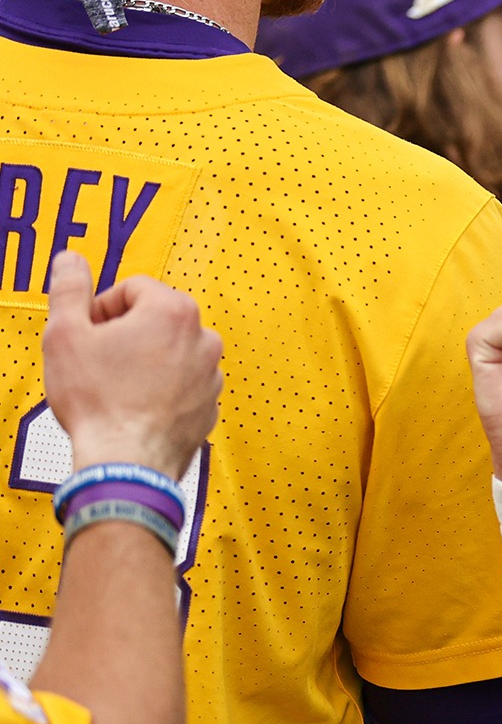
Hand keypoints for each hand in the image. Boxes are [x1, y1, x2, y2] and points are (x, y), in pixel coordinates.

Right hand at [42, 252, 222, 478]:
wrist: (127, 462)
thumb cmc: (98, 401)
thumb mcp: (66, 334)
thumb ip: (68, 289)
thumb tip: (70, 260)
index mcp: (174, 311)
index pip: (133, 288)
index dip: (102, 307)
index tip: (88, 332)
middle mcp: (203, 339)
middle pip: (155, 318)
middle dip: (125, 332)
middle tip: (98, 360)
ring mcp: (212, 374)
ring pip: (170, 352)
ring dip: (144, 361)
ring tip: (116, 386)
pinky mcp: (211, 405)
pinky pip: (182, 385)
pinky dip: (161, 389)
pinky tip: (135, 406)